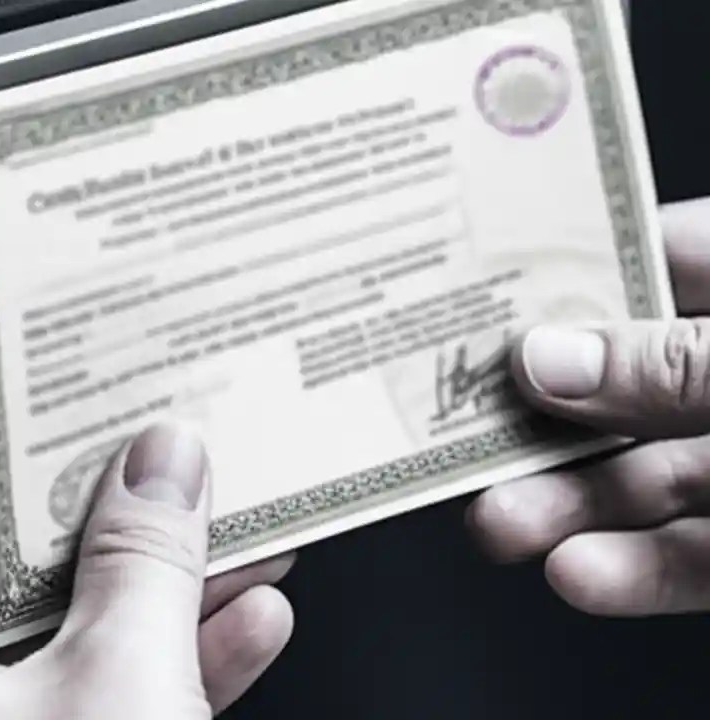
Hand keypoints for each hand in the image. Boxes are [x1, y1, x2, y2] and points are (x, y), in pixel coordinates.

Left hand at [0, 424, 296, 718]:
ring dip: (138, 602)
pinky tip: (229, 637)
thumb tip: (160, 468)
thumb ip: (139, 564)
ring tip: (224, 545)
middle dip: (99, 530)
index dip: (6, 450)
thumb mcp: (113, 698)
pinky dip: (136, 677)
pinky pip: (56, 717)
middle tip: (164, 474)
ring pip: (32, 652)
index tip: (75, 412)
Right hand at [469, 196, 709, 615]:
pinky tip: (577, 573)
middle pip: (627, 379)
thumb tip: (550, 359)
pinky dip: (636, 572)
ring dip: (568, 505)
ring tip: (499, 523)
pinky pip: (697, 558)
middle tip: (455, 427)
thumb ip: (681, 367)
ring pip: (649, 478)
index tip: (467, 287)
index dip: (564, 268)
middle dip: (540, 414)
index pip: (659, 253)